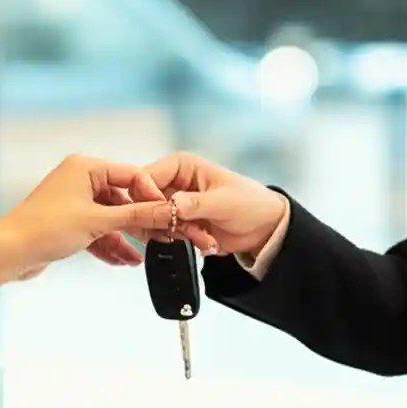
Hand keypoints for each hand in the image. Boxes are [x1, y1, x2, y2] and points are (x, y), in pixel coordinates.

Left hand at [0, 154, 173, 271]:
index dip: (152, 196)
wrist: (9, 252)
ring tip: (141, 257)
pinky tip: (123, 261)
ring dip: (125, 239)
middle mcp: (80, 179)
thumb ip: (136, 216)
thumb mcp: (98, 221)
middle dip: (139, 222)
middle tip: (160, 236)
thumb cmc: (43, 228)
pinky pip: (97, 231)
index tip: (166, 214)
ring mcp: (73, 202)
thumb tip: (167, 211)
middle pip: (122, 198)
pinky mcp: (69, 222)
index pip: (132, 175)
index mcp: (86, 167)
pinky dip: (109, 245)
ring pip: (110, 219)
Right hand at [145, 152, 287, 256]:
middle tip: (189, 231)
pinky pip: (164, 235)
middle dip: (164, 221)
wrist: (264, 227)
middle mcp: (171, 182)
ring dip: (176, 234)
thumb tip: (171, 203)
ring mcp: (172, 204)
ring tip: (203, 237)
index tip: (165, 215)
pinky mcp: (176, 223)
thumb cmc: (250, 204)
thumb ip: (196, 204)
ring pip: (152, 222)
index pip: (143, 178)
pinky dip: (182, 242)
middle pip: (142, 202)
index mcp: (180, 166)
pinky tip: (204, 241)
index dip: (147, 198)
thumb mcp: (224, 202)